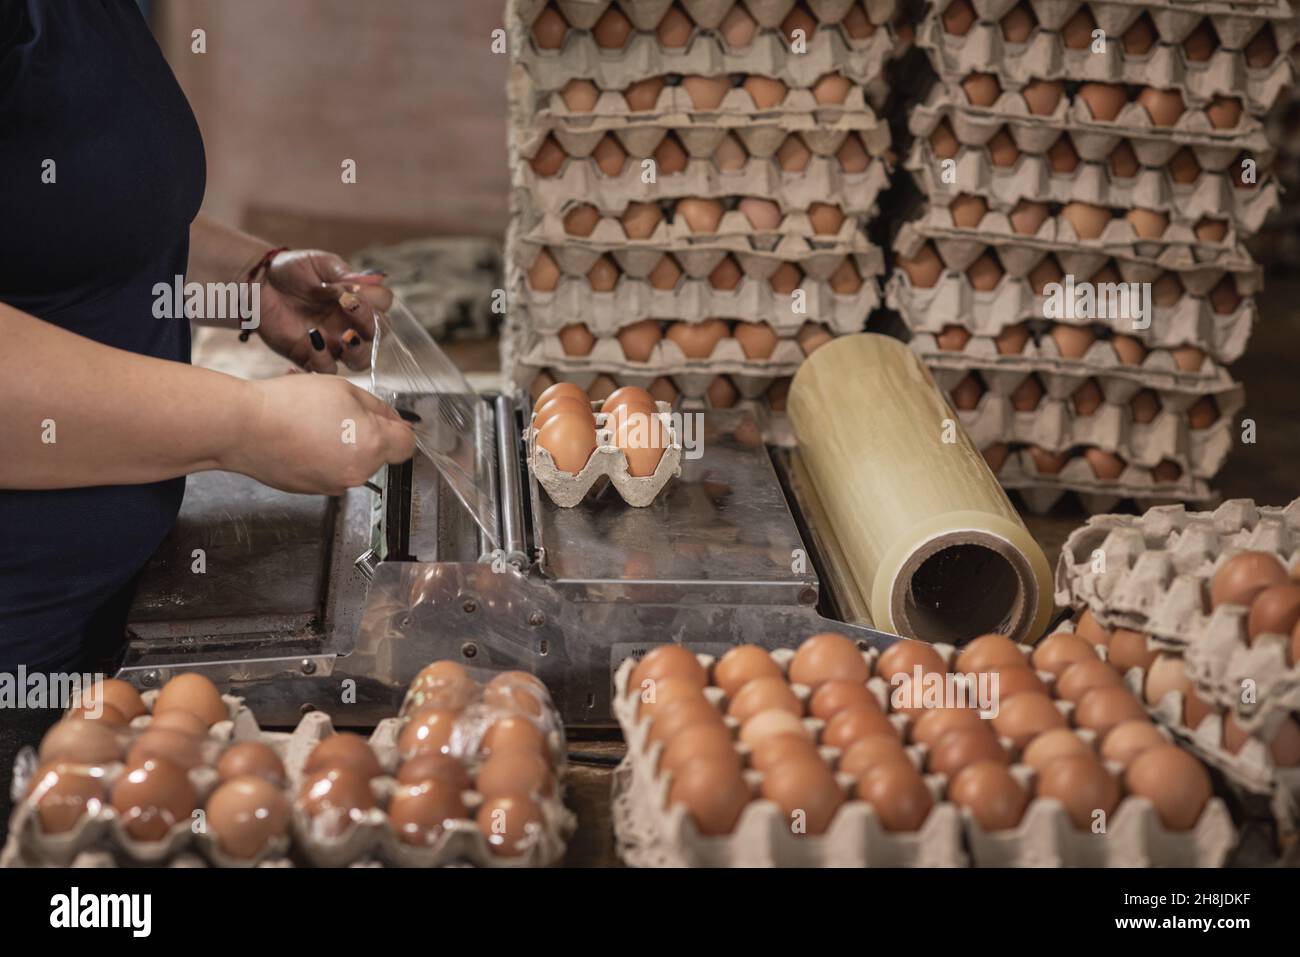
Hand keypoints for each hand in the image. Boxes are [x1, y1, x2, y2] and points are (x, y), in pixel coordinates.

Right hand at [223, 374, 415, 494]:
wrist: (243, 428)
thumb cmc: (290, 404)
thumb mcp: (345, 389)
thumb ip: (377, 407)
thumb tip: (392, 419)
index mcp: (373, 446)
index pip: (407, 444)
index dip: (398, 427)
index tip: (384, 417)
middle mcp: (358, 473)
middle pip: (379, 453)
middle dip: (366, 433)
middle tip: (336, 411)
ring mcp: (334, 485)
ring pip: (353, 462)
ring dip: (342, 444)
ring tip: (313, 422)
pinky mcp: (313, 490)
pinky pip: (329, 470)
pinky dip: (322, 456)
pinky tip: (300, 438)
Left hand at [256, 249, 394, 373]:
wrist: (257, 284)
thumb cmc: (291, 270)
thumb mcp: (319, 263)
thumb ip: (345, 273)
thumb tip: (378, 278)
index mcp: (357, 300)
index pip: (384, 303)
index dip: (375, 299)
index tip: (350, 289)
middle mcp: (351, 323)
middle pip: (380, 334)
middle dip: (371, 322)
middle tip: (348, 307)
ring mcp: (334, 342)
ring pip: (361, 360)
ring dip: (357, 350)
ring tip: (343, 336)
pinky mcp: (312, 357)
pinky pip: (327, 369)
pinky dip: (322, 359)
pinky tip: (310, 338)